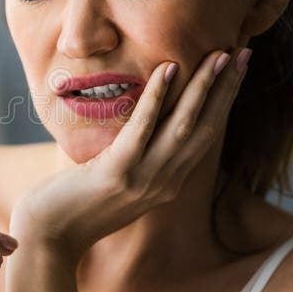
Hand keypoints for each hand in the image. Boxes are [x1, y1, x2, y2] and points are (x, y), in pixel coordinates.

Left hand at [9, 47, 250, 264]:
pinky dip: (158, 98)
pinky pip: (142, 129)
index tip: (237, 69)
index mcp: (167, 184)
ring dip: (204, 88)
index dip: (224, 102)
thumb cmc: (75, 206)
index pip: (205, 136)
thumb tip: (145, 125)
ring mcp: (143, 180)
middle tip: (243, 52)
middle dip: (226, 89)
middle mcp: (164, 183)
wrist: (49, 239)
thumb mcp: (118, 182)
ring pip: (182, 126)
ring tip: (218, 55)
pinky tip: (168, 69)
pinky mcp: (117, 173)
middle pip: (205, 129)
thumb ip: (138, 159)